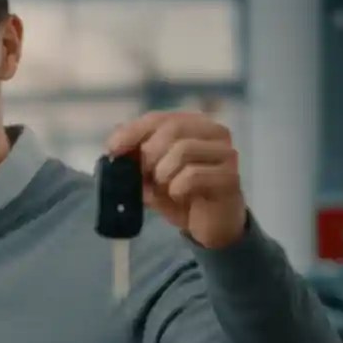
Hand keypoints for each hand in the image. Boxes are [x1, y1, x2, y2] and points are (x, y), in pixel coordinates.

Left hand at [106, 111, 247, 248]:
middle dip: (149, 153)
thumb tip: (114, 147)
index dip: (132, 131)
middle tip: (144, 174)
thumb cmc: (179, 192)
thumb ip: (134, 157)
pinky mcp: (230, 177)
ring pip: (184, 149)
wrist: (208, 224)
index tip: (112, 149)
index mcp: (193, 124)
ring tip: (164, 186)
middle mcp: (214, 132)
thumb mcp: (149, 173)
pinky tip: (179, 196)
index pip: (158, 117)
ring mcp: (226, 153)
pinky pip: (193, 175)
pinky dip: (177, 188)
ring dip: (163, 172)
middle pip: (173, 128)